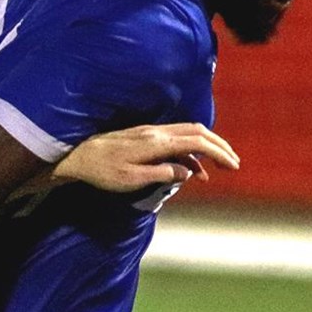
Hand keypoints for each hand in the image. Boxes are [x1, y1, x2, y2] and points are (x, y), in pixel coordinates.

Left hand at [55, 122, 238, 192]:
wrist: (77, 156)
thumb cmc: (102, 171)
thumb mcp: (132, 179)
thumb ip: (162, 175)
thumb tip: (188, 173)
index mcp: (156, 142)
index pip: (196, 142)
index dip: (218, 153)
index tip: (232, 166)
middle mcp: (156, 132)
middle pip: (197, 132)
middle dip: (219, 147)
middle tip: (233, 164)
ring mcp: (150, 132)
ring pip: (188, 134)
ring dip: (206, 149)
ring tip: (218, 169)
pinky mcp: (144, 137)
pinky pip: (175, 141)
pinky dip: (189, 153)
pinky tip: (191, 171)